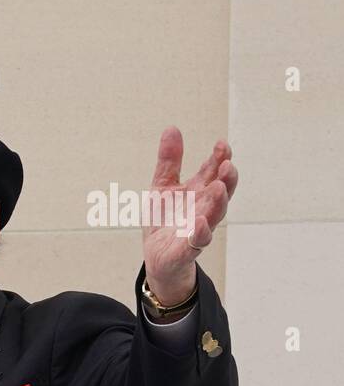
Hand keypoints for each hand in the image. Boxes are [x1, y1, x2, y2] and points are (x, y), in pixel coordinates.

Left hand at [144, 127, 238, 303]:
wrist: (157, 257)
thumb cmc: (164, 220)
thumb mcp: (162, 186)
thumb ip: (169, 161)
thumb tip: (172, 128)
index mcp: (199, 192)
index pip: (213, 172)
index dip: (219, 159)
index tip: (221, 144)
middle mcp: (203, 208)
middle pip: (220, 191)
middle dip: (226, 178)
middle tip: (227, 164)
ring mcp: (198, 229)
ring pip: (214, 215)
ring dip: (218, 201)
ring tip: (218, 186)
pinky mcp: (187, 249)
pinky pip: (198, 241)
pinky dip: (201, 232)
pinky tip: (201, 222)